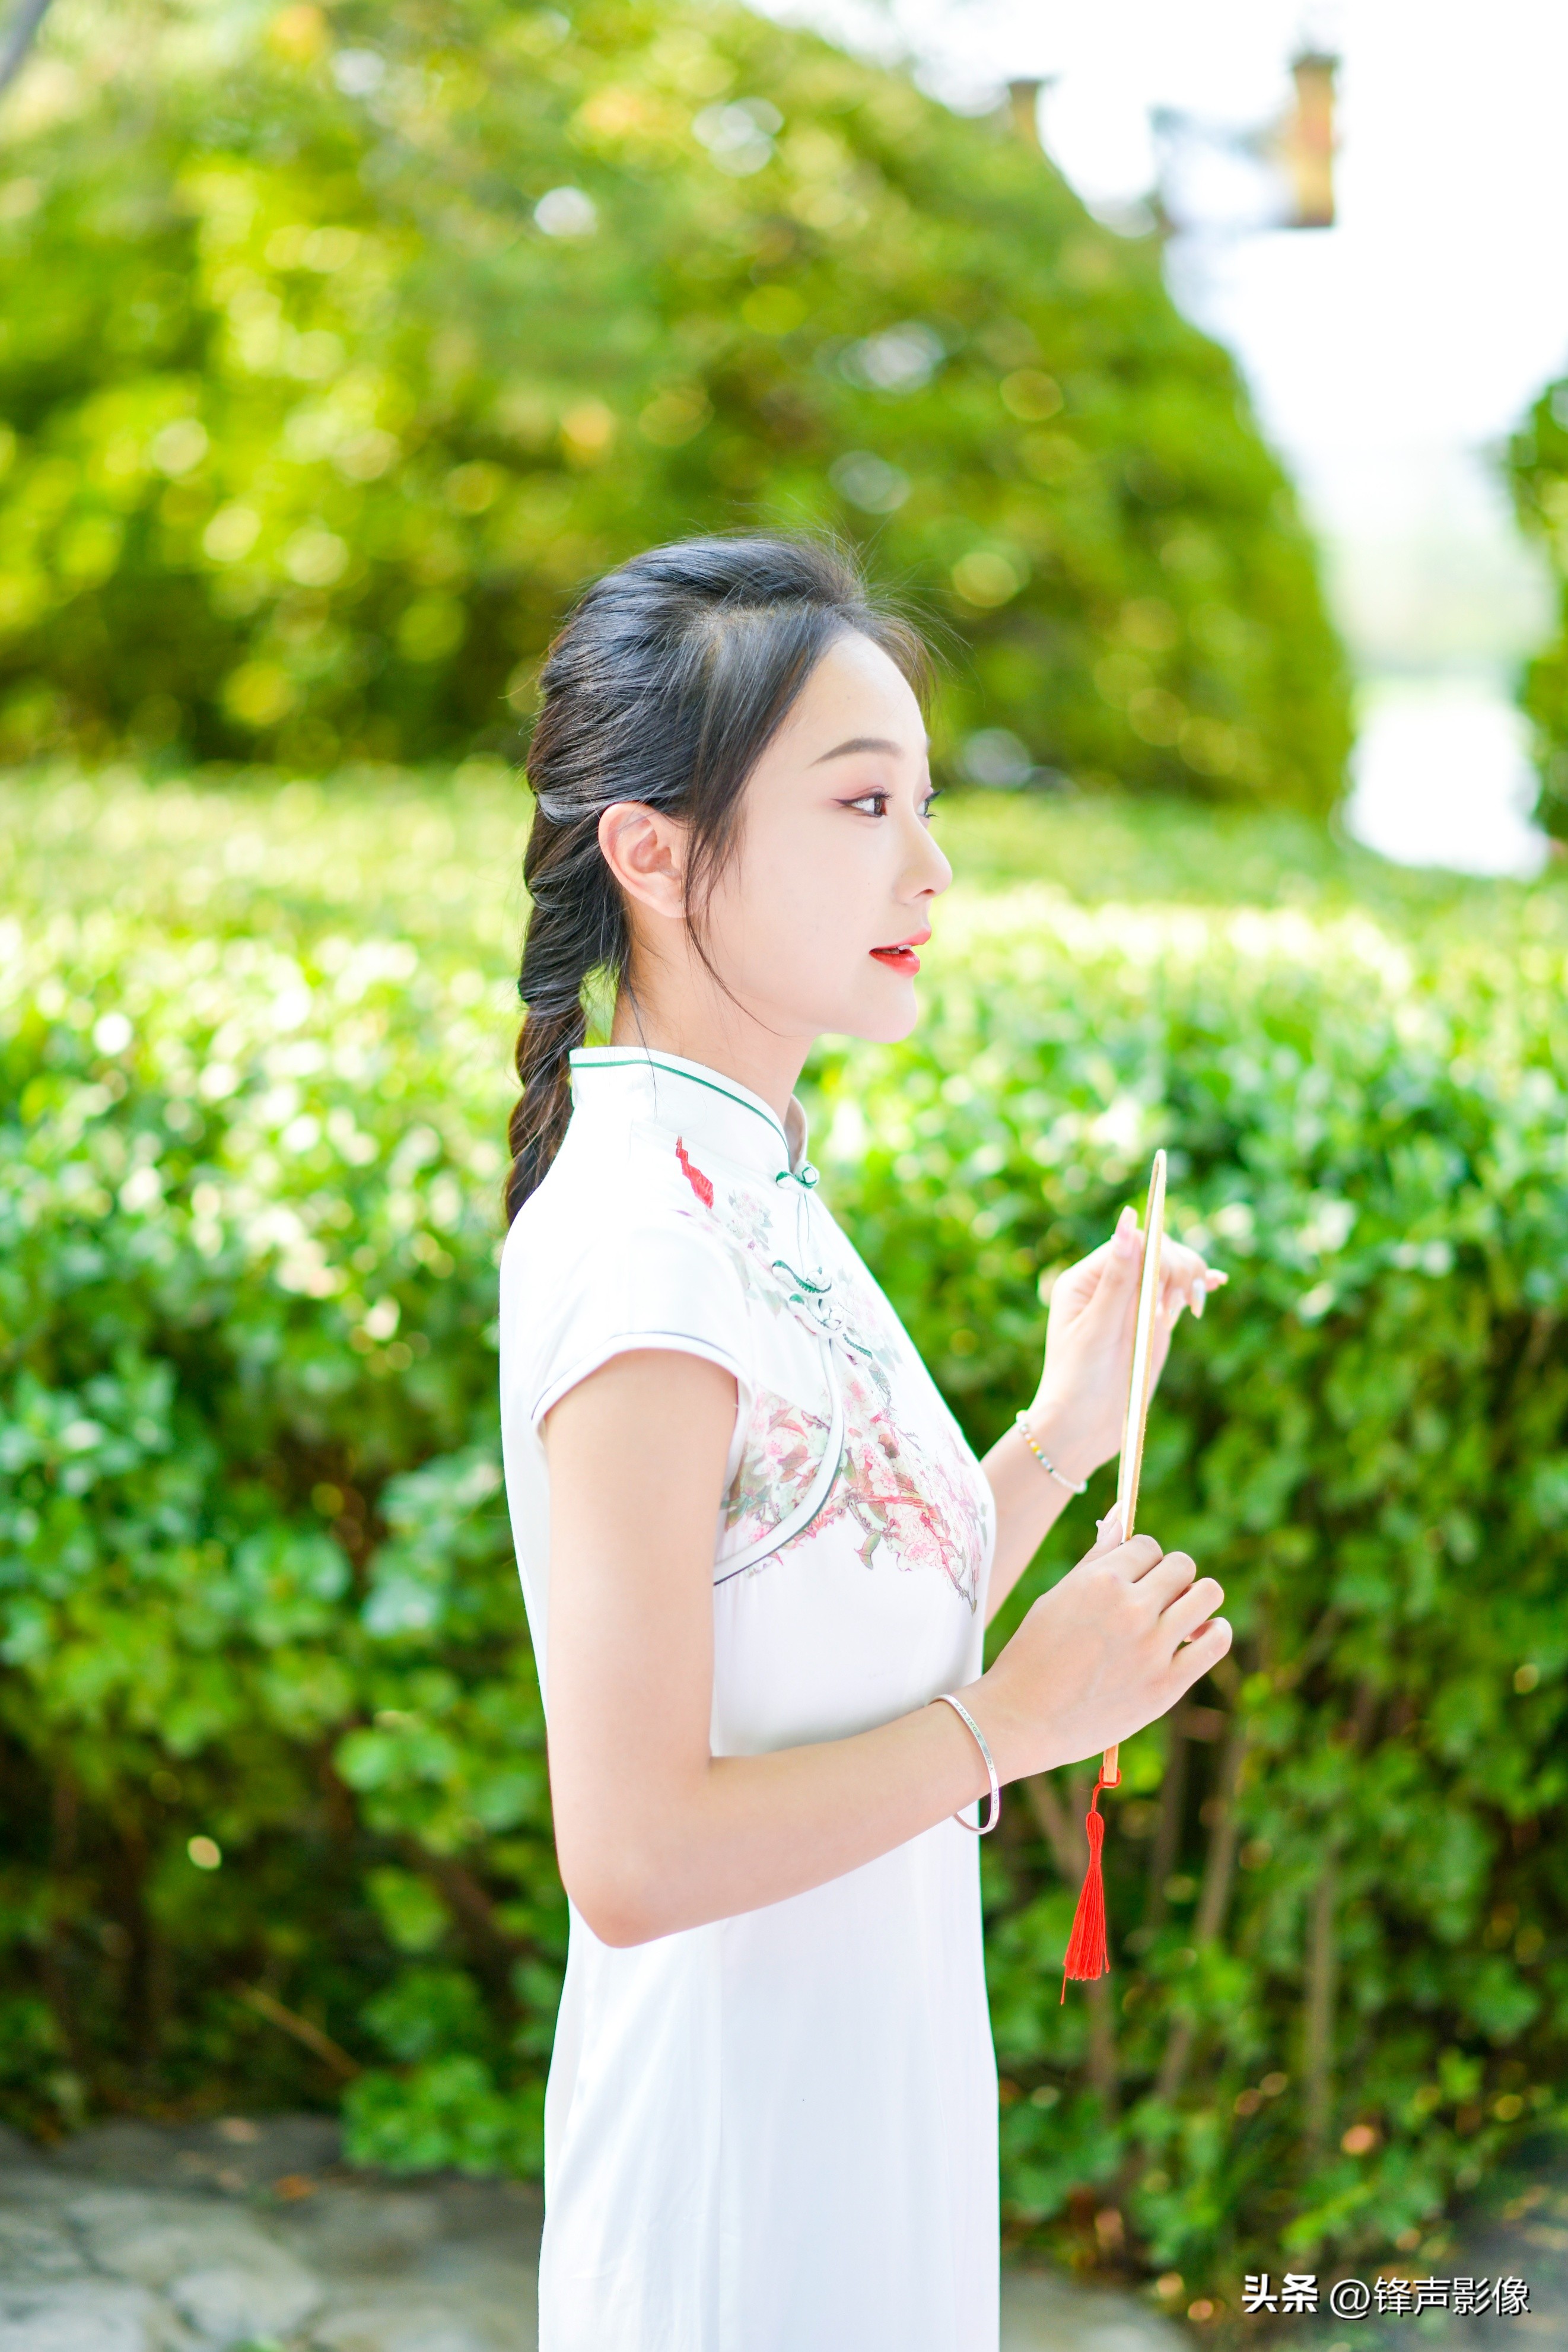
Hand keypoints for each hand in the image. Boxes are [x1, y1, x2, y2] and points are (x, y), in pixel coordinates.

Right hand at [971, 1508, 1230, 1780]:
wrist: (1021, 1719)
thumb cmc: (1033, 1654)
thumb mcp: (1058, 1596)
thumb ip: (1097, 1557)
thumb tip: (1120, 1515)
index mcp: (1099, 1580)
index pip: (1148, 1545)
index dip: (1143, 1560)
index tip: (1134, 1579)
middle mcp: (1130, 1608)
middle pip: (1182, 1566)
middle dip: (1172, 1577)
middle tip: (1156, 1600)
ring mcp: (1152, 1647)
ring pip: (1207, 1594)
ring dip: (1199, 1598)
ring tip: (1182, 1615)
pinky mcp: (1166, 1685)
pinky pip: (1216, 1642)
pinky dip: (1216, 1631)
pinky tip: (1201, 1635)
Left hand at [1027, 1205, 1225, 1480]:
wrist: (1082, 1427)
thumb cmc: (1077, 1381)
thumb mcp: (1096, 1329)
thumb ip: (1117, 1278)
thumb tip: (1128, 1220)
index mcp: (1086, 1279)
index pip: (1134, 1244)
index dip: (1160, 1258)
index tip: (1163, 1297)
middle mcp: (1109, 1284)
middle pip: (1158, 1252)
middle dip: (1178, 1271)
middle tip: (1174, 1311)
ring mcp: (1133, 1302)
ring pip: (1172, 1270)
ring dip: (1190, 1280)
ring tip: (1187, 1311)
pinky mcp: (1152, 1322)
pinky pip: (1177, 1293)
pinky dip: (1198, 1287)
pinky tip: (1217, 1283)